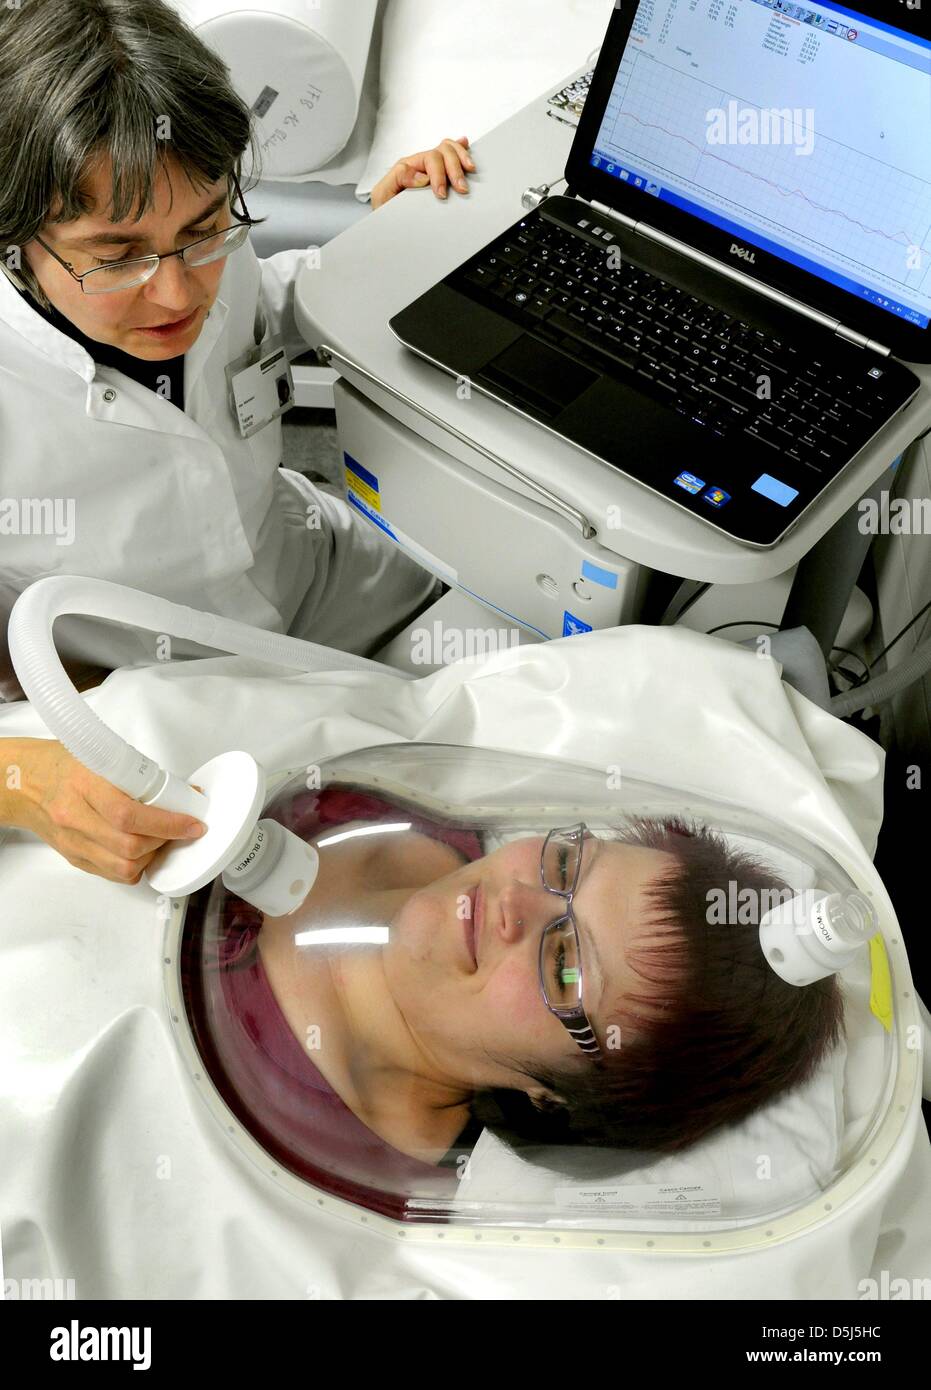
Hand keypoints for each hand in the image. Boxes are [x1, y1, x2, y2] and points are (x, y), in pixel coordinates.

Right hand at [1, 737, 206, 884]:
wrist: (23, 781)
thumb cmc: (65, 764)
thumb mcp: (104, 758)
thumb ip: (140, 776)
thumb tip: (185, 793)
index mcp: (84, 784)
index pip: (129, 815)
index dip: (167, 824)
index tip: (192, 824)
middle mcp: (74, 816)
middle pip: (129, 846)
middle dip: (164, 840)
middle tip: (179, 829)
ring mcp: (72, 841)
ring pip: (123, 867)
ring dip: (151, 856)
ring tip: (159, 838)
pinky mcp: (73, 857)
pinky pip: (112, 874)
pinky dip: (135, 866)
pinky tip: (141, 850)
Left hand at [370, 136, 476, 210]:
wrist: (387, 226)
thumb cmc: (385, 211)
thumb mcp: (382, 194)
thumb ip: (397, 179)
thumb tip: (422, 176)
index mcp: (408, 168)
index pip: (429, 159)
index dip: (439, 175)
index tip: (442, 194)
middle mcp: (420, 165)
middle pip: (442, 152)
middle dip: (454, 169)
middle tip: (461, 188)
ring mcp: (430, 169)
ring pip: (448, 150)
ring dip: (462, 158)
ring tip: (470, 171)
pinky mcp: (439, 177)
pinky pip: (451, 155)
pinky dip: (461, 150)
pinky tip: (467, 146)